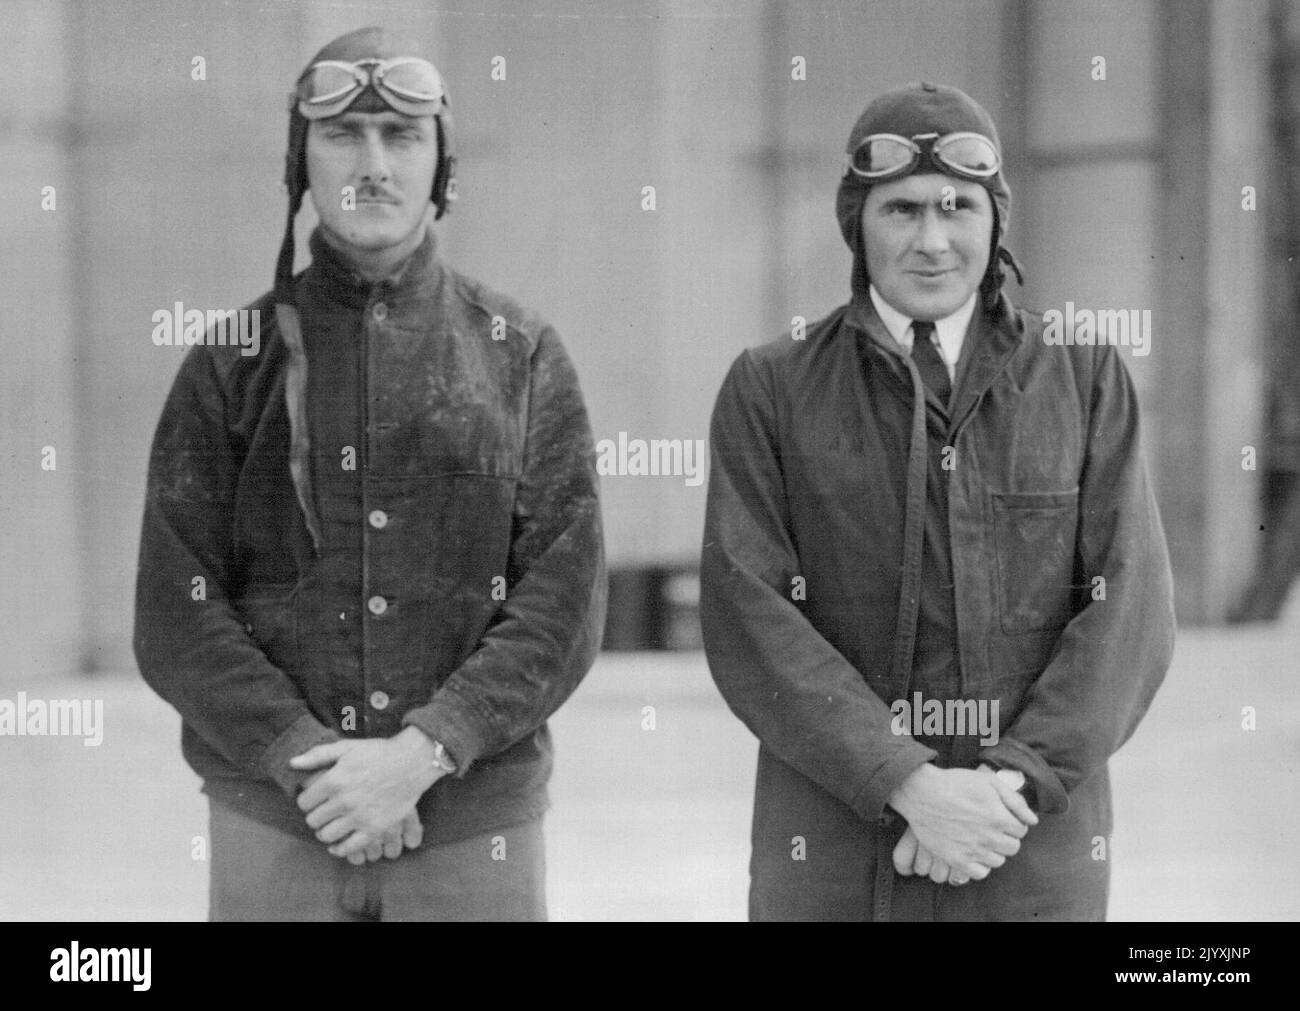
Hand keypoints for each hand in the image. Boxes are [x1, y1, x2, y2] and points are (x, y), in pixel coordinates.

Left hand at [290, 728, 445, 860]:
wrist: (412, 762)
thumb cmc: (378, 753)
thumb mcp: (347, 747)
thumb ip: (318, 755)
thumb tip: (292, 763)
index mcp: (334, 780)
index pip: (304, 802)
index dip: (306, 801)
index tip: (314, 800)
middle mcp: (344, 801)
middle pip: (313, 821)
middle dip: (315, 817)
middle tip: (324, 812)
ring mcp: (359, 817)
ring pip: (326, 836)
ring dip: (325, 832)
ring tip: (332, 825)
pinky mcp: (374, 829)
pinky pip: (349, 848)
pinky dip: (340, 849)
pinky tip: (339, 844)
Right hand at [888, 763, 1036, 880]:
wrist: (920, 792)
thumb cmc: (955, 783)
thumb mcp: (988, 781)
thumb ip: (1015, 801)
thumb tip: (1033, 821)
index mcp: (999, 817)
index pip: (1022, 831)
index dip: (1014, 823)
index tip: (1002, 818)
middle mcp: (988, 837)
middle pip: (1012, 848)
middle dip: (1006, 837)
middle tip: (992, 828)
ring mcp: (972, 850)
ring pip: (998, 861)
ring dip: (994, 851)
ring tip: (981, 838)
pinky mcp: (956, 859)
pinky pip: (980, 873)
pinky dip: (981, 866)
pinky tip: (973, 852)